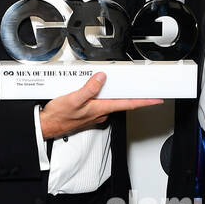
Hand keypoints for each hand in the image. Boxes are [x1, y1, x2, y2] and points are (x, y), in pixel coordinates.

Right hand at [39, 72, 162, 138]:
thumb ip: (89, 88)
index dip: (144, 102)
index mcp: (101, 108)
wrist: (48, 126)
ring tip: (119, 84)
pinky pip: (101, 102)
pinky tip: (99, 90)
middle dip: (133, 94)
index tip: (156, 100)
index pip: (128, 104)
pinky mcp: (89, 112)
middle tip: (143, 87)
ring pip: (111, 101)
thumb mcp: (74, 99)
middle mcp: (101, 112)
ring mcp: (96, 113)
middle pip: (122, 101)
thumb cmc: (59, 116)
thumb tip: (101, 78)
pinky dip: (104, 96)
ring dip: (116, 94)